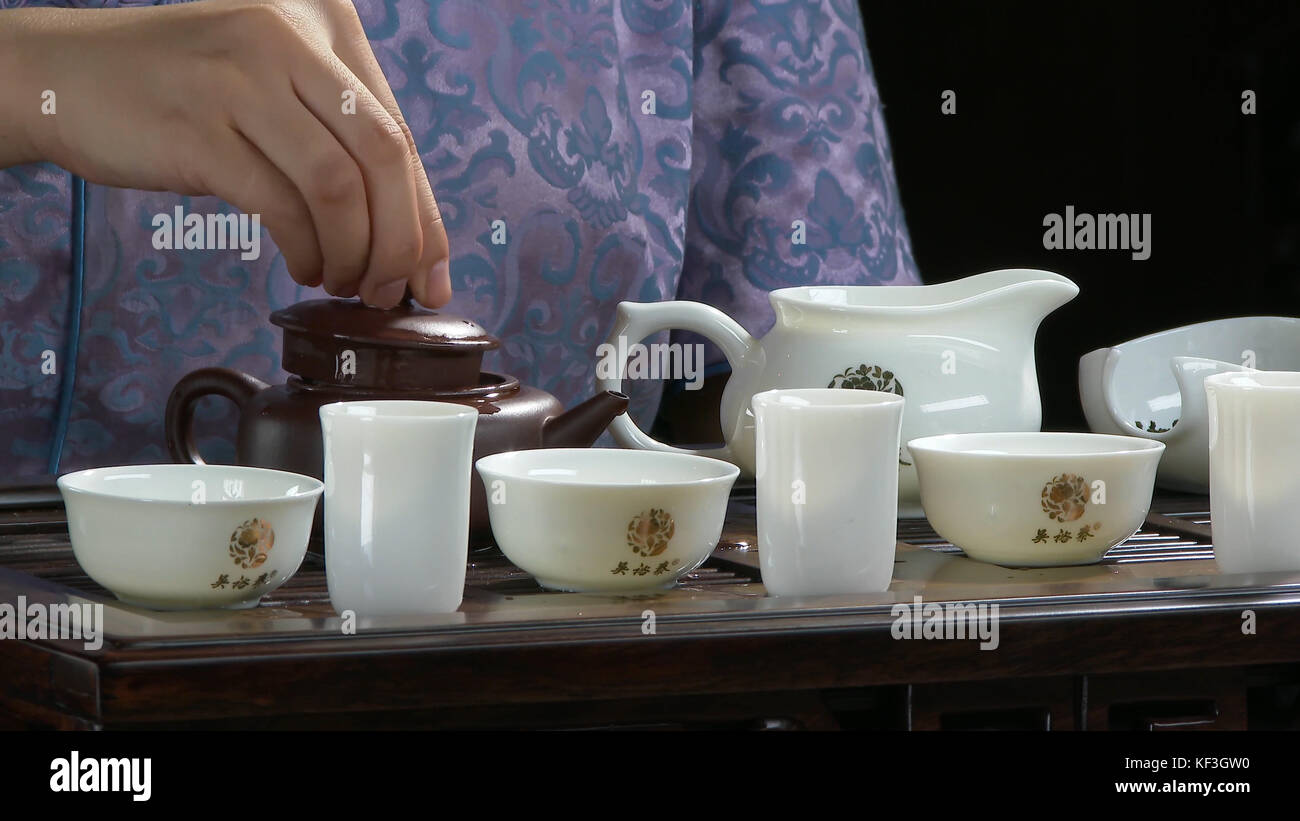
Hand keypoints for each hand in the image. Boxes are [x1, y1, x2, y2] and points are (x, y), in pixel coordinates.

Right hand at [0, 0, 449, 307]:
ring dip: (352, 253)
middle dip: (400, 241)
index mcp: (324, 21)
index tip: (434, 275)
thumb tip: (414, 245)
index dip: (426, 216)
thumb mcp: (275, 91)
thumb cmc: (186, 93)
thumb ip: (342, 145)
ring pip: (338, 185)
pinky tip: (305, 265)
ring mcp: (241, 78)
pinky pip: (281, 204)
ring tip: (342, 280)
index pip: (401, 133)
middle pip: (384, 157)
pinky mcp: (200, 127)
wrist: (67, 74)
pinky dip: (306, 248)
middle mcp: (288, 37)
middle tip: (389, 290)